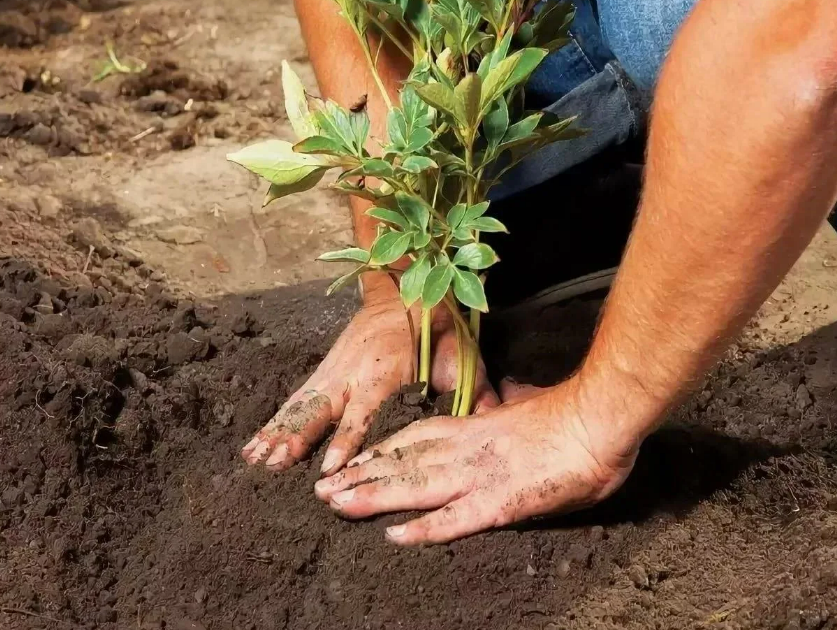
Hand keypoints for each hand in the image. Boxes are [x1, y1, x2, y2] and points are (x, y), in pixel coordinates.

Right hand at [241, 294, 498, 475]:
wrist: (407, 289)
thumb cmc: (439, 330)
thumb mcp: (462, 358)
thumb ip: (474, 395)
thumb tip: (491, 427)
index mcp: (385, 370)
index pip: (365, 411)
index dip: (348, 439)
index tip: (332, 466)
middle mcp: (353, 371)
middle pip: (322, 408)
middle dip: (300, 436)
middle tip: (278, 462)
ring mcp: (334, 370)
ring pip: (303, 405)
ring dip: (279, 431)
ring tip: (256, 460)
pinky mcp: (324, 372)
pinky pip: (296, 400)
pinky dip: (275, 422)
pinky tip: (254, 446)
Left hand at [313, 376, 639, 544]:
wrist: (598, 418)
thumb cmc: (570, 415)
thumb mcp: (528, 406)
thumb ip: (506, 408)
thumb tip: (505, 400)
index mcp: (474, 427)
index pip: (417, 437)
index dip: (382, 450)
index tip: (354, 460)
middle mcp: (467, 449)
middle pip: (404, 462)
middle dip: (362, 476)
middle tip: (324, 490)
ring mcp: (480, 475)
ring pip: (417, 486)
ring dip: (375, 496)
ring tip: (338, 505)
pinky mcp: (500, 502)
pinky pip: (456, 518)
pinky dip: (425, 528)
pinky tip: (396, 536)